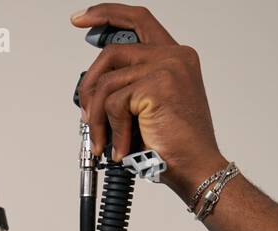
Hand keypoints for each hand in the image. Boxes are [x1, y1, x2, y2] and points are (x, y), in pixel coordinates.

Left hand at [72, 4, 226, 200]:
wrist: (196, 168)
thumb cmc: (173, 146)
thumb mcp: (147, 108)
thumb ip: (128, 87)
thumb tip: (90, 88)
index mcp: (175, 57)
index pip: (138, 20)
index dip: (107, 15)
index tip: (81, 19)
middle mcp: (174, 55)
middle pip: (112, 52)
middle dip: (89, 85)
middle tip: (85, 115)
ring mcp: (168, 67)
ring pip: (107, 82)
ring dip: (96, 118)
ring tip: (104, 142)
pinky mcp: (157, 84)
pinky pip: (113, 104)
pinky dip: (112, 130)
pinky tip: (121, 147)